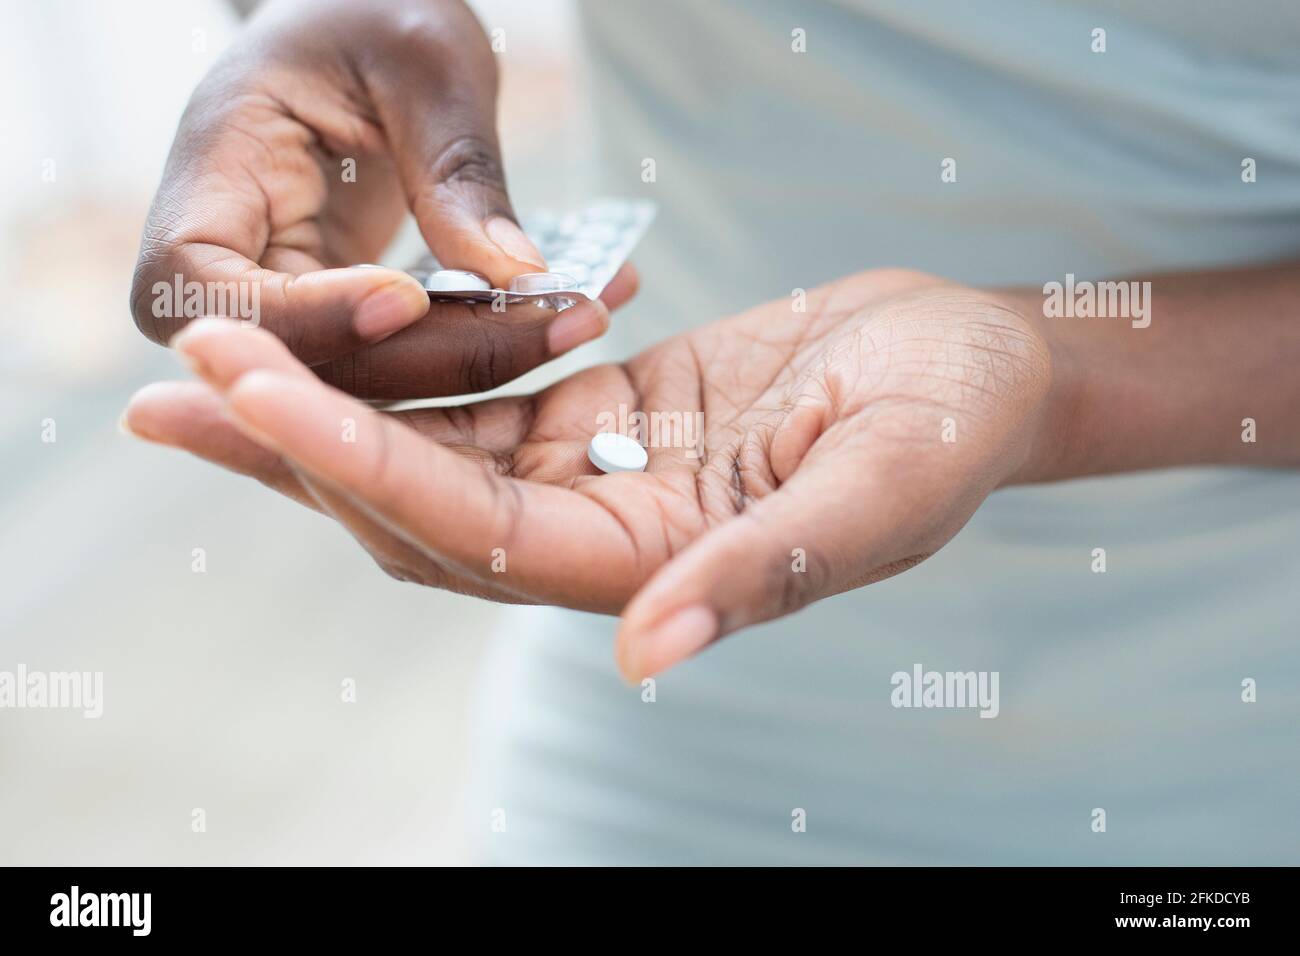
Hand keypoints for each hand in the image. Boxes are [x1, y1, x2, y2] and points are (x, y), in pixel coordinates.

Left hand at [124, 269, 1056, 679]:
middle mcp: (611, 542)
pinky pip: (482, 407)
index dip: (362, 466)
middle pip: (422, 510)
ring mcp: (602, 480)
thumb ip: (771, 568)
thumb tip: (646, 655)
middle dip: (301, 448)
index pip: (480, 533)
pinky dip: (404, 378)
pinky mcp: (606, 418)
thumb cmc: (956, 419)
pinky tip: (334, 341)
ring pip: (435, 459)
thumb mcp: (885, 484)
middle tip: (182, 378)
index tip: (257, 391)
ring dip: (328, 412)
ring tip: (218, 356)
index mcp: (664, 570)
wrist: (975, 360)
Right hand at [130, 0, 621, 396]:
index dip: (292, 315)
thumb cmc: (379, 7)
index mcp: (216, 163)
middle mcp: (235, 243)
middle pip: (289, 353)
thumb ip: (459, 169)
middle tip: (547, 326)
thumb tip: (518, 279)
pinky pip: (399, 353)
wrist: (374, 19)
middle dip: (420, 356)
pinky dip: (475, 346)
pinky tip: (560, 318)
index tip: (402, 299)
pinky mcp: (344, 309)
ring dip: (464, 364)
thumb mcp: (427, 64)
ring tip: (576, 319)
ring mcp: (289, 284)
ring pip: (355, 371)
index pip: (195, 280)